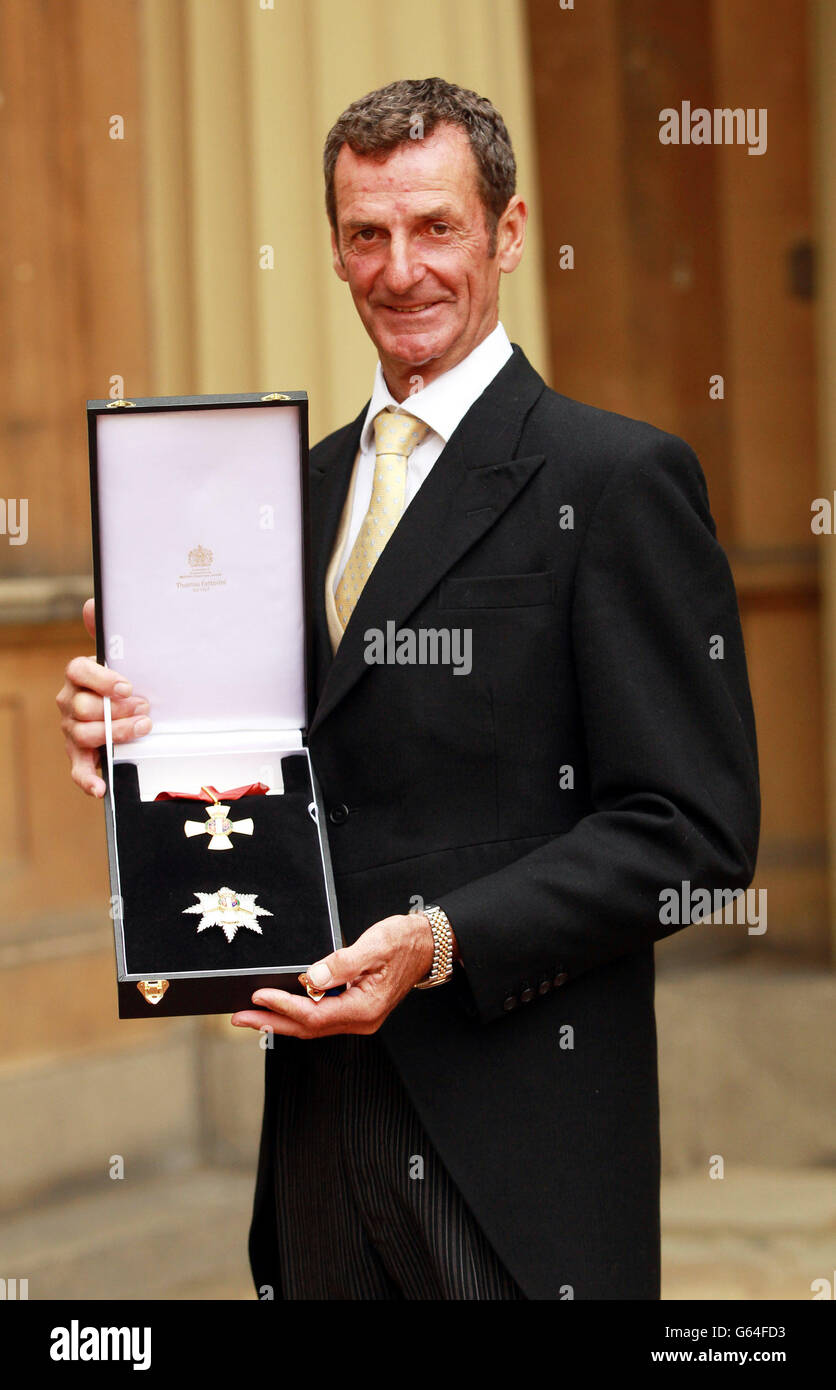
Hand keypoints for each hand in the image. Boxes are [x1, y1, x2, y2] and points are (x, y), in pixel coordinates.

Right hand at [56, 598, 151, 797]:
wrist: (124, 706)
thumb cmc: (122, 680)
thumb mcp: (119, 655)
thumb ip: (105, 632)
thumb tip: (92, 604)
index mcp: (78, 676)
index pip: (77, 671)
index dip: (101, 678)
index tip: (127, 685)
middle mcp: (70, 702)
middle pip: (84, 708)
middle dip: (117, 710)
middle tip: (146, 709)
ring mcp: (72, 730)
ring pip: (85, 733)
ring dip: (115, 734)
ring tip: (142, 728)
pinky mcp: (80, 755)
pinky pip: (78, 770)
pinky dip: (88, 780)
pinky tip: (101, 787)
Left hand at [230, 912, 435, 1037]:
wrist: (427, 945)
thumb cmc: (404, 942)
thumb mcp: (374, 945)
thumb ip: (342, 963)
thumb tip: (312, 977)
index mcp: (365, 1008)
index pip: (314, 1013)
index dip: (283, 1005)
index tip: (258, 995)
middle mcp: (361, 1020)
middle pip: (308, 1028)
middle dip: (271, 1021)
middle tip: (240, 1017)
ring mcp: (358, 1018)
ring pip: (312, 1026)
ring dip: (280, 1020)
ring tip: (251, 1014)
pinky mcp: (355, 1010)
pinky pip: (320, 1018)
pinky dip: (297, 1014)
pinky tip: (281, 1008)